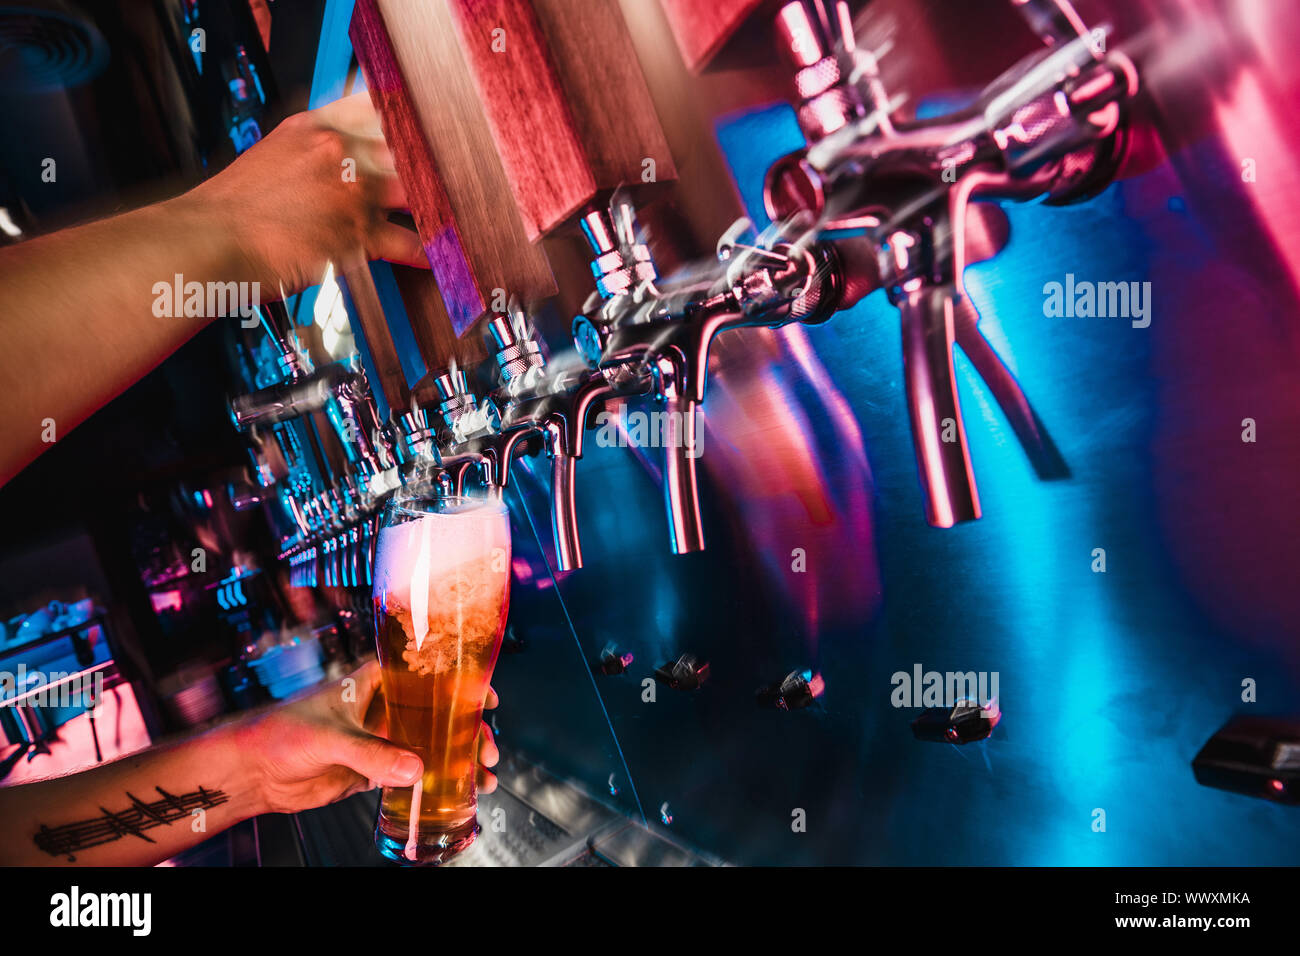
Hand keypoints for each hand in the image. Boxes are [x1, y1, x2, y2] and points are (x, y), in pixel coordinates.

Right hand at [190, 92, 428, 296]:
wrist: (210, 241)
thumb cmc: (234, 207)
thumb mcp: (274, 153)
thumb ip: (313, 148)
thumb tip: (340, 152)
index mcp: (316, 128)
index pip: (376, 106)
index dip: (403, 117)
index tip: (419, 128)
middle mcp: (339, 153)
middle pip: (405, 148)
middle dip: (424, 162)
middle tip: (441, 173)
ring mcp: (351, 193)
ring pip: (414, 191)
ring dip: (431, 202)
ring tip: (444, 209)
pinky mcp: (357, 236)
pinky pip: (406, 242)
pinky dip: (424, 250)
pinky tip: (435, 254)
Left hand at [235, 660, 499, 814]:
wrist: (252, 771)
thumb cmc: (279, 733)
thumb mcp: (330, 737)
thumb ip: (372, 753)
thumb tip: (415, 768)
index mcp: (374, 683)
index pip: (426, 673)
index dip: (460, 682)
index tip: (486, 698)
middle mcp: (382, 708)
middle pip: (438, 713)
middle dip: (468, 730)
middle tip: (488, 749)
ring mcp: (380, 740)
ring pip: (430, 744)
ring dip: (458, 758)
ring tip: (483, 776)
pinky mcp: (372, 770)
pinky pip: (412, 774)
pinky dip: (436, 782)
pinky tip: (456, 791)